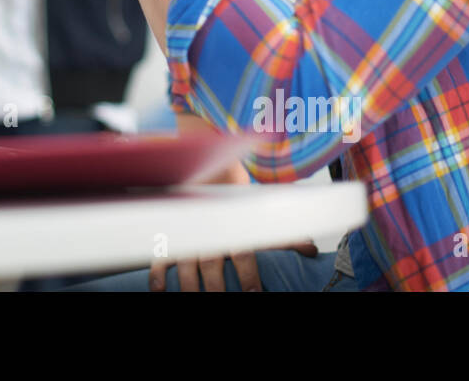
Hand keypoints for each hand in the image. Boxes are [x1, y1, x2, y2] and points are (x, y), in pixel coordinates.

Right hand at [149, 114, 317, 290]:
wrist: (205, 168)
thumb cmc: (234, 198)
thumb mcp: (258, 214)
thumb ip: (282, 236)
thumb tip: (311, 250)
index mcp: (232, 228)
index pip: (243, 255)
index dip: (248, 275)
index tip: (254, 293)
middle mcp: (209, 234)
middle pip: (213, 266)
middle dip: (216, 287)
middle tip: (219, 300)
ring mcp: (186, 236)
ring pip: (186, 267)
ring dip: (189, 287)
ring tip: (191, 299)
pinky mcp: (169, 236)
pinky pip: (159, 257)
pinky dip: (157, 274)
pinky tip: (159, 290)